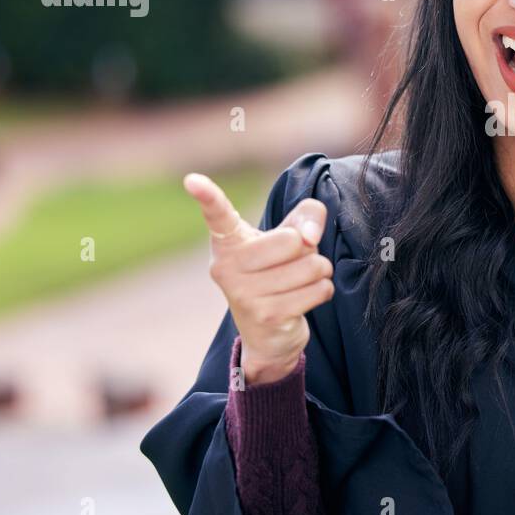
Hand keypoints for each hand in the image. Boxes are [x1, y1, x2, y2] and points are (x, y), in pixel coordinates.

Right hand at [184, 173, 334, 384]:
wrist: (268, 334)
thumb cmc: (279, 271)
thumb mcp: (292, 235)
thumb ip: (308, 215)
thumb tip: (308, 237)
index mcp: (228, 242)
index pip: (217, 214)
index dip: (208, 195)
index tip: (192, 180)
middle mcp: (226, 266)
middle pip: (294, 240)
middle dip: (309, 250)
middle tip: (292, 263)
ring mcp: (243, 294)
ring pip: (312, 266)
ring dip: (319, 272)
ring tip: (299, 281)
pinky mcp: (266, 316)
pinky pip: (318, 290)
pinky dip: (323, 291)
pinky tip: (303, 299)